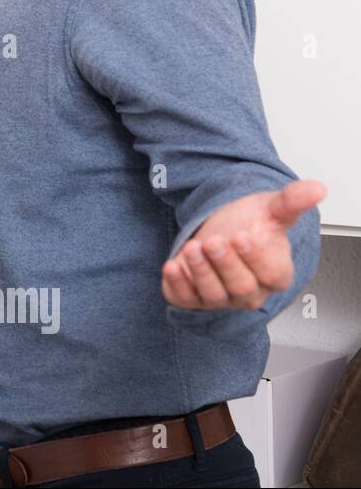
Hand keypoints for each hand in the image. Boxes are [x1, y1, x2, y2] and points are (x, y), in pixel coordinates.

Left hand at [161, 180, 326, 310]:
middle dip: (225, 263)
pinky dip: (177, 284)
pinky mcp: (193, 298)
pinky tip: (172, 265)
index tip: (242, 236)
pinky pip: (185, 299)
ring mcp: (221, 298)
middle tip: (213, 241)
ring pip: (213, 295)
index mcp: (275, 273)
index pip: (272, 275)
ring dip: (201, 271)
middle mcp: (250, 292)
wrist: (218, 228)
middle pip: (241, 288)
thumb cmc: (249, 224)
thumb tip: (316, 189)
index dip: (256, 258)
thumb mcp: (270, 208)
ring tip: (192, 247)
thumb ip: (292, 201)